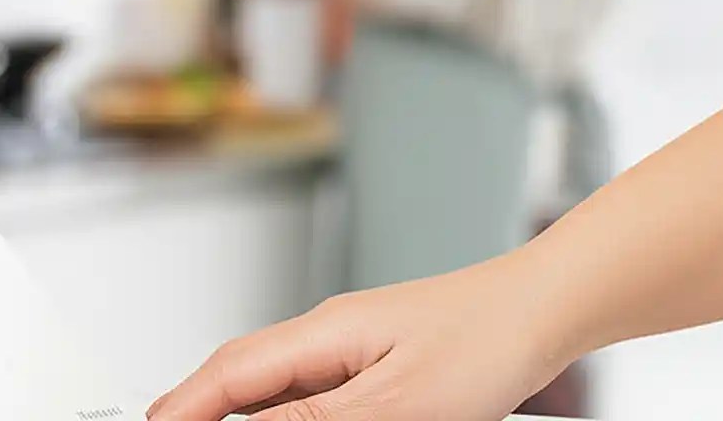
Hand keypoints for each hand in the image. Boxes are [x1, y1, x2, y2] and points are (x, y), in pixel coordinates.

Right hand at [147, 255, 573, 420]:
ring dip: (236, 412)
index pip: (229, 373)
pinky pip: (304, 393)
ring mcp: (343, 348)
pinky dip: (278, 414)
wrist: (539, 311)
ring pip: (269, 387)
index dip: (183, 405)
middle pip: (238, 377)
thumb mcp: (399, 403)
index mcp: (321, 335)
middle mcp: (323, 336)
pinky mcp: (365, 365)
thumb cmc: (485, 341)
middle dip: (197, 409)